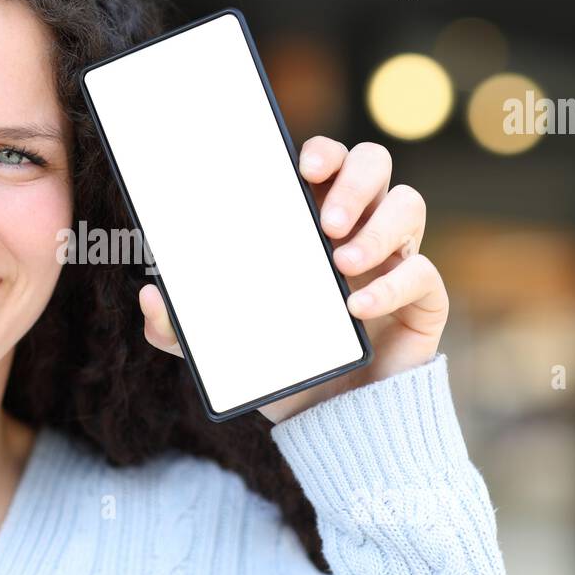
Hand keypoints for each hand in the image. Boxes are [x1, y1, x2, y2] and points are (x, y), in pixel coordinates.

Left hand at [139, 136, 448, 424]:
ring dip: (377, 227)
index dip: (321, 152)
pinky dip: (392, 285)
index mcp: (313, 221)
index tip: (301, 165)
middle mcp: (359, 228)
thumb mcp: (222, 346)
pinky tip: (357, 308)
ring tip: (340, 263)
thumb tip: (149, 296)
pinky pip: (422, 273)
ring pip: (409, 204)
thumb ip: (180, 328)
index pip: (326, 162)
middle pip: (374, 164)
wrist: (330, 422)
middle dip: (354, 179)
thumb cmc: (283, 364)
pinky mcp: (424, 299)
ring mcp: (396, 259)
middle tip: (325, 220)